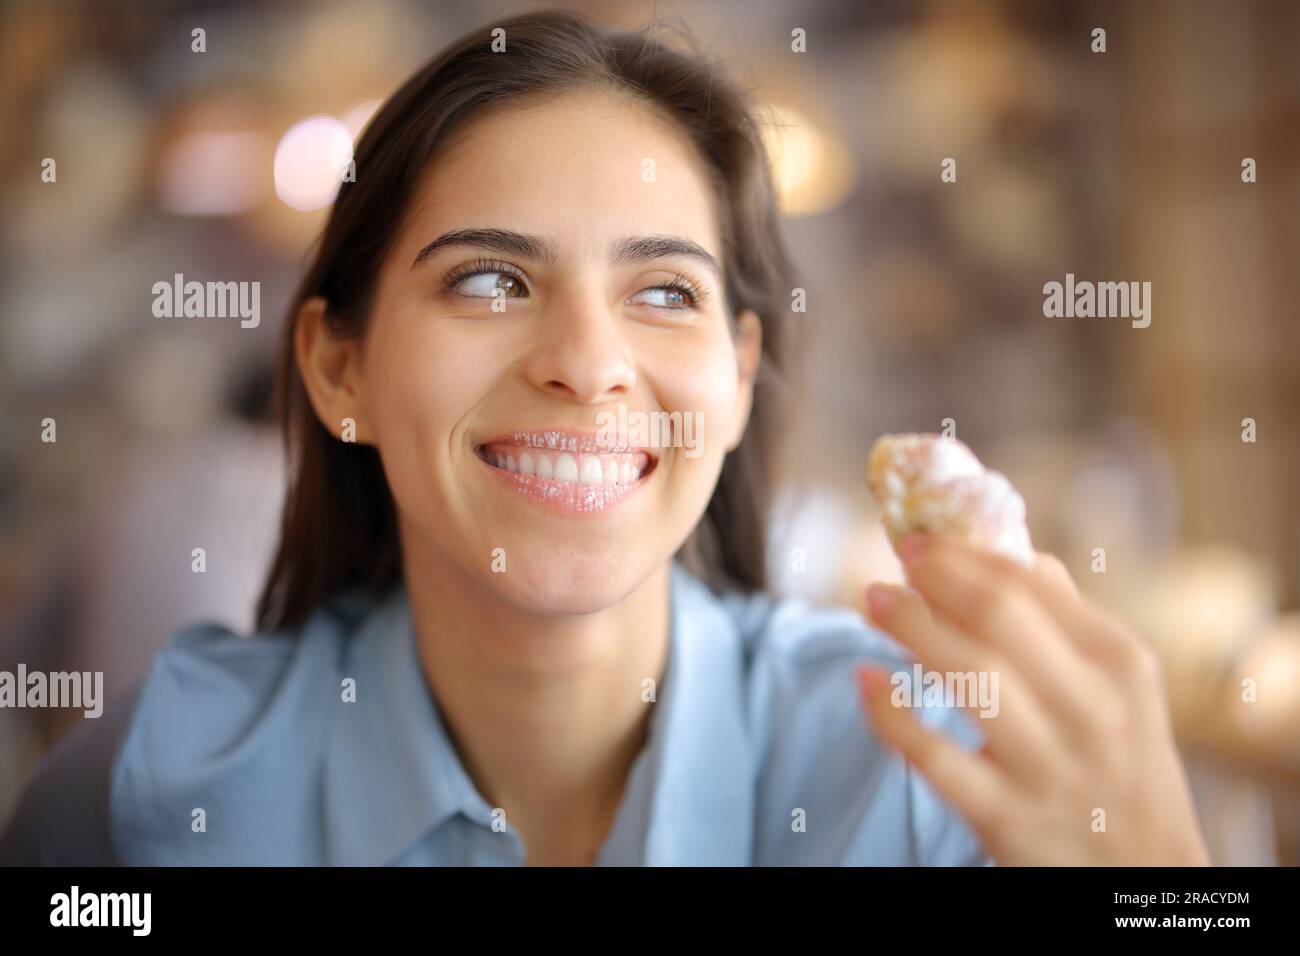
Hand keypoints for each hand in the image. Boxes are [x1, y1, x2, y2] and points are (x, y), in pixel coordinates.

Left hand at [857, 533, 1210, 865]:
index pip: (1030, 586)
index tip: (921, 541)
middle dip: (936, 579)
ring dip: (911, 627)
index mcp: (1120, 664)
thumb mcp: (1127, 694)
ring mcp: (1049, 765)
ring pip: (970, 676)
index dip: (964, 555)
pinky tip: (865, 680)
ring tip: (872, 601)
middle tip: (895, 560)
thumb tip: (1027, 558)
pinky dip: (891, 713)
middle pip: (998, 618)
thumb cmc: (1123, 769)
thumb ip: (1075, 625)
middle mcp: (1091, 709)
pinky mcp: (1007, 817)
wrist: (1145, 879)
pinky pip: (936, 755)